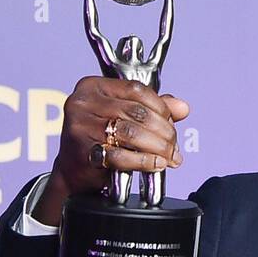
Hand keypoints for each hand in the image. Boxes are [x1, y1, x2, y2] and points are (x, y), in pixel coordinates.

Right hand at [35, 77, 189, 225]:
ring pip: (132, 133)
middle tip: (174, 146)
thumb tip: (183, 107)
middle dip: (163, 131)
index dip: (161, 107)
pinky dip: (144, 161)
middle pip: (137, 112)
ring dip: (158, 147)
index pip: (136, 90)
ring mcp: (81, 126)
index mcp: (93, 86)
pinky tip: (156, 165)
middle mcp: (83, 102)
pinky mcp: (83, 151)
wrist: (74, 170)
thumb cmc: (98, 139)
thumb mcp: (122, 117)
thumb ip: (152, 109)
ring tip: (169, 157)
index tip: (173, 123)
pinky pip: (121, 156)